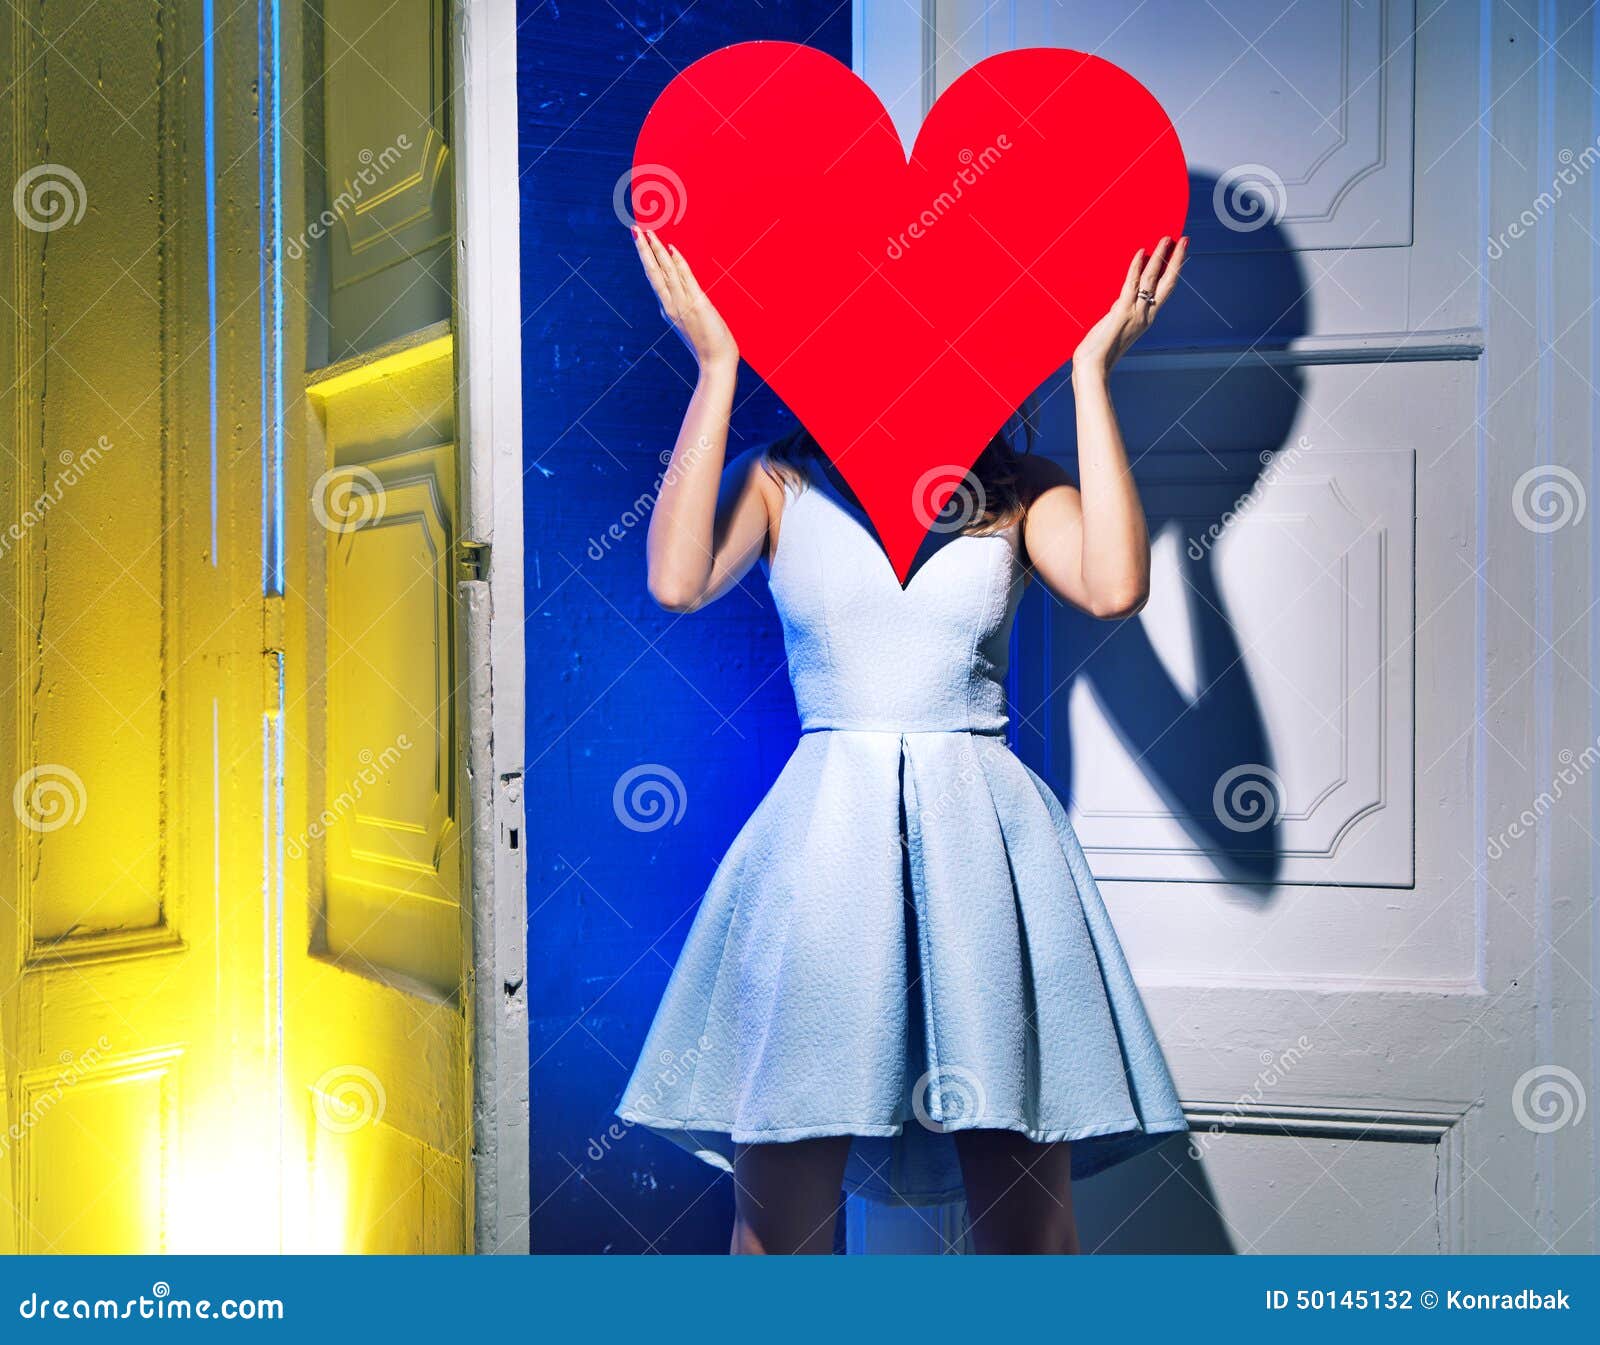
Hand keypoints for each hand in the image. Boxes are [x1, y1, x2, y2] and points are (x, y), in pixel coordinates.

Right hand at [634, 229, 738, 374]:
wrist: (715, 363)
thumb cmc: (708, 346)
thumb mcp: (692, 324)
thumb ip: (686, 308)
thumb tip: (684, 295)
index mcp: (668, 309)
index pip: (655, 278)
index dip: (648, 258)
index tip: (641, 240)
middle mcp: (670, 304)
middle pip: (653, 271)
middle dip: (644, 248)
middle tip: (635, 228)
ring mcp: (682, 304)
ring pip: (665, 271)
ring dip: (655, 250)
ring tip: (646, 231)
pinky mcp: (696, 304)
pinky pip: (684, 278)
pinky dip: (677, 262)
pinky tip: (670, 249)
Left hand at [1072, 236, 1187, 377]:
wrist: (1093, 368)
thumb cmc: (1100, 354)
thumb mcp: (1114, 329)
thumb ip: (1119, 314)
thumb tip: (1119, 303)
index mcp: (1145, 319)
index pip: (1164, 290)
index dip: (1173, 272)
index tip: (1179, 254)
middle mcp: (1145, 315)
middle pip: (1167, 282)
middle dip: (1176, 260)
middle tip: (1184, 239)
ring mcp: (1135, 313)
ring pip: (1151, 280)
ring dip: (1160, 257)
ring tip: (1166, 239)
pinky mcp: (1121, 312)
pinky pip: (1131, 285)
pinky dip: (1136, 267)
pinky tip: (1141, 253)